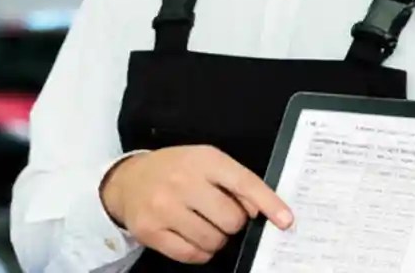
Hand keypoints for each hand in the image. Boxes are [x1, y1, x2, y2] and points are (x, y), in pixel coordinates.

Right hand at [100, 145, 293, 263]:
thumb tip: (260, 210)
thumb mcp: (206, 162)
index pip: (244, 183)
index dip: (269, 203)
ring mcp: (164, 207)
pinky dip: (200, 252)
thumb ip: (236, 182)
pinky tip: (192, 236)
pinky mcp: (150, 231)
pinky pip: (192, 255)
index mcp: (203, 160)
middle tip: (219, 214)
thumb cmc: (175, 170)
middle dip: (232, 223)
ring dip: (216, 239)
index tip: (286, 220)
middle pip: (231, 220)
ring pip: (213, 241)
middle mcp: (183, 181)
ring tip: (203, 224)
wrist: (128, 180)